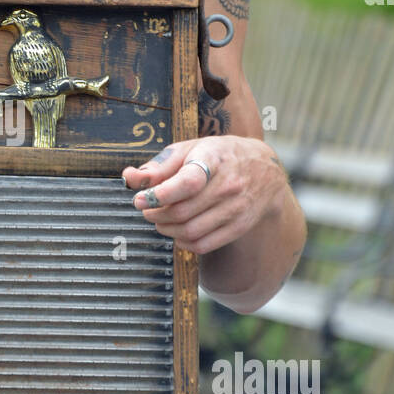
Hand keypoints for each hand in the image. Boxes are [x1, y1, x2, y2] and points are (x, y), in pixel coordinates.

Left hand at [121, 137, 286, 254]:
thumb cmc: (218, 156)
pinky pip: (204, 244)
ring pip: (190, 231)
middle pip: (182, 212)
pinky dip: (183, 242)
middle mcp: (228, 186)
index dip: (159, 195)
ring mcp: (236, 209)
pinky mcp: (239, 227)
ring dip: (166, 229)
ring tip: (159, 220)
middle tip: (147, 209)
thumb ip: (159, 165)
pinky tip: (177, 231)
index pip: (187, 182)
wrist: (264, 169)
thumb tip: (129, 178)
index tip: (140, 199)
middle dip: (155, 214)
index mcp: (214, 159)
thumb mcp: (190, 149)